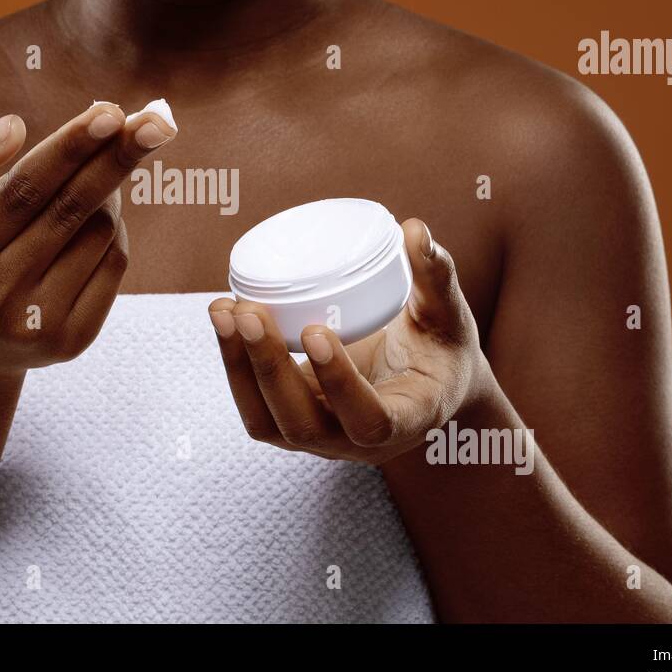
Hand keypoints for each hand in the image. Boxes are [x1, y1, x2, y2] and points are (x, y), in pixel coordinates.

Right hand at [0, 102, 175, 388]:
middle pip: (70, 210)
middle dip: (116, 159)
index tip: (110, 112)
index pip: (23, 190)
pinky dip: (114, 233)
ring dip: (109, 195)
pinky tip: (97, 222)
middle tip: (156, 120)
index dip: (70, 147)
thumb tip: (14, 126)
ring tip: (93, 181)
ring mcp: (34, 324)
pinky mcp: (70, 343)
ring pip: (100, 235)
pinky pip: (115, 266)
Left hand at [208, 218, 487, 463]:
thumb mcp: (449, 314)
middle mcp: (358, 442)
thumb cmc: (441, 347)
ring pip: (267, 422)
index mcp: (408, 419)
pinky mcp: (293, 422)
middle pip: (302, 425)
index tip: (316, 330)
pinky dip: (234, 364)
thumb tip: (413, 229)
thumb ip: (435, 276)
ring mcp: (321, 438)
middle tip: (248, 310)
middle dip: (268, 368)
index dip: (339, 382)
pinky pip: (255, 406)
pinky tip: (223, 317)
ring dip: (239, 367)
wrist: (428, 385)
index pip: (370, 420)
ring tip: (223, 310)